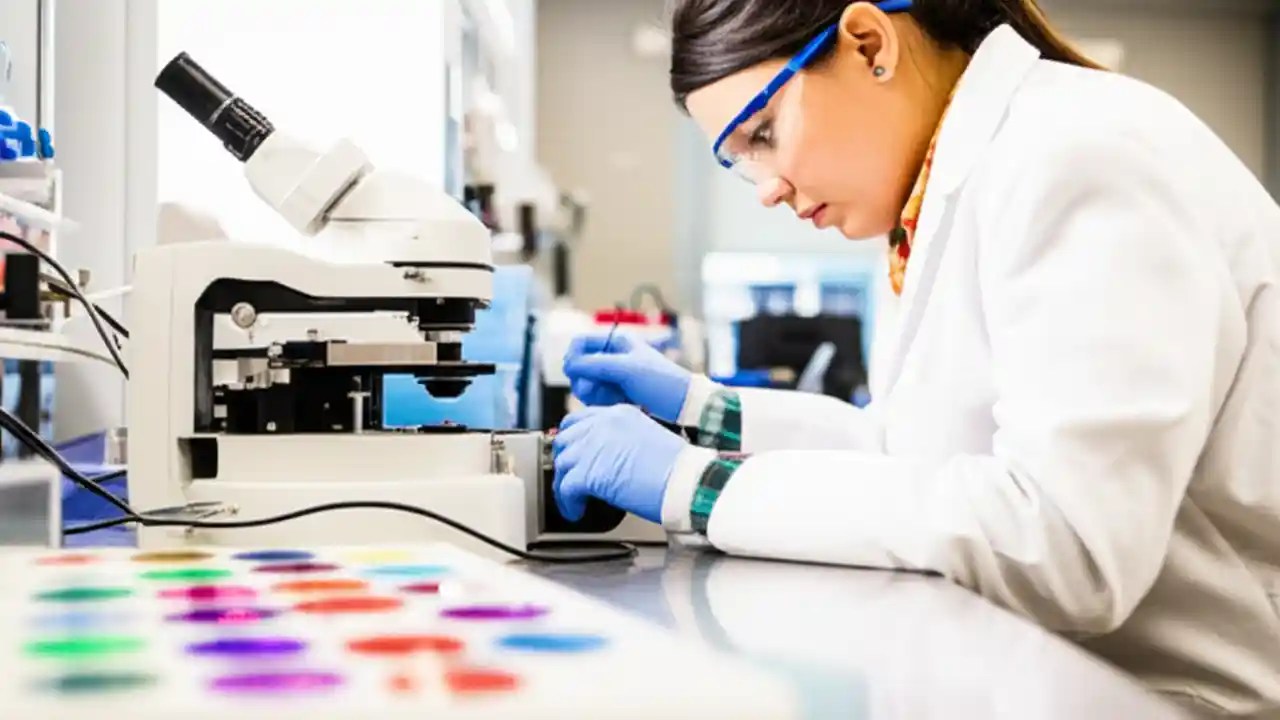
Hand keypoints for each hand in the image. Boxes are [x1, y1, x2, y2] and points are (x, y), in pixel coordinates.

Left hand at [552, 405, 686, 524]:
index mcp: (619, 414)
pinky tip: (575, 511)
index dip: (572, 440)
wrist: (687, 481)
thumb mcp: (647, 440)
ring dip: (563, 484)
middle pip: (566, 440)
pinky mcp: (590, 472)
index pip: (580, 420)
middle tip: (566, 478)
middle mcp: (604, 425)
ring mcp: (594, 447)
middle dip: (563, 461)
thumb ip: (621, 442)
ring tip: (571, 500)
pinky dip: (567, 502)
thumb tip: (604, 460)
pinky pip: (565, 488)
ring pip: (562, 463)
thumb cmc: (678, 468)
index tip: (572, 454)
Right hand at [563, 333, 690, 422]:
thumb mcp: (626, 369)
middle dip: (584, 380)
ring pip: (587, 383)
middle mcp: (614, 356)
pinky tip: (617, 403)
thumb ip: (595, 364)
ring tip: (611, 398)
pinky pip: (598, 396)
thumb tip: (568, 365)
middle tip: (594, 391)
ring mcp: (615, 375)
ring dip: (593, 393)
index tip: (574, 373)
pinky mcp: (618, 392)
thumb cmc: (661, 381)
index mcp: (618, 342)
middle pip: (580, 366)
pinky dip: (602, 401)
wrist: (684, 404)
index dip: (573, 357)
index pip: (580, 342)